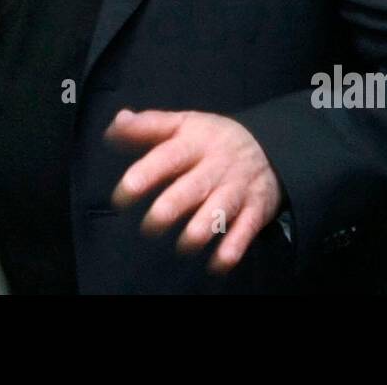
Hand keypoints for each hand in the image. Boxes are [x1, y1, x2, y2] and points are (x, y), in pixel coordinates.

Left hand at [107, 109, 282, 274]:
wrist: (270, 147)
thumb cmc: (212, 140)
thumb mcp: (183, 124)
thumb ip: (149, 125)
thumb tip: (116, 123)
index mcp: (195, 142)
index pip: (168, 156)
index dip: (145, 174)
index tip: (123, 194)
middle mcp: (216, 166)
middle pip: (193, 187)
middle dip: (171, 208)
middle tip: (150, 227)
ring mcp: (237, 189)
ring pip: (220, 210)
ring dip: (201, 230)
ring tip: (183, 244)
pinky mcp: (255, 210)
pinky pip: (245, 231)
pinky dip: (232, 249)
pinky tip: (217, 264)